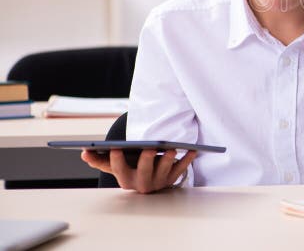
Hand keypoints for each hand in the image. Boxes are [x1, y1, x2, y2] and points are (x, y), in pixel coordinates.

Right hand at [81, 148, 196, 193]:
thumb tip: (84, 152)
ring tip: (171, 149)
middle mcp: (142, 183)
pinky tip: (192, 150)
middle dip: (146, 160)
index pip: (119, 169)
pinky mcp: (173, 178)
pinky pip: (182, 169)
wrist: (148, 180)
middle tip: (148, 147)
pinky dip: (188, 160)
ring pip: (164, 172)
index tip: (115, 147)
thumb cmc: (129, 168)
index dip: (116, 159)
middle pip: (144, 172)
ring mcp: (159, 182)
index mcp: (125, 179)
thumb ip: (99, 159)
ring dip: (168, 161)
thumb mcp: (114, 166)